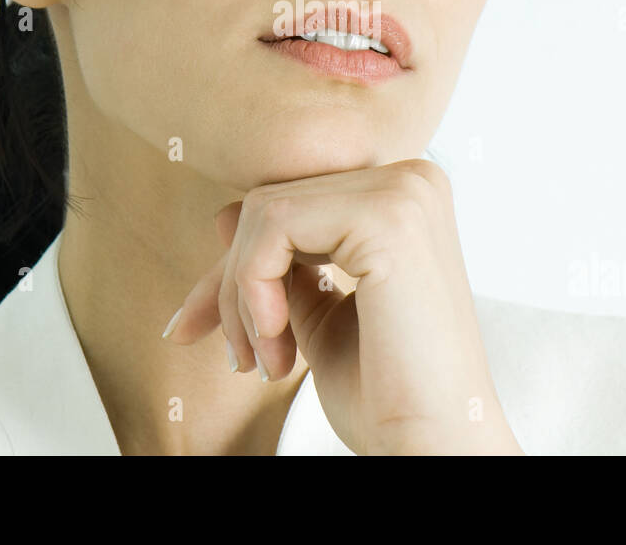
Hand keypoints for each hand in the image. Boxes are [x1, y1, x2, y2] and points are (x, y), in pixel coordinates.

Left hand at [164, 158, 522, 454]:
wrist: (430, 445)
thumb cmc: (387, 395)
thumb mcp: (317, 315)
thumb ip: (282, 263)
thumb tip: (223, 214)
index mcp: (405, 198)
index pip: (291, 206)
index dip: (238, 267)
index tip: (194, 327)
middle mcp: (412, 179)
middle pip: (273, 202)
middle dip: (232, 284)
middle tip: (240, 359)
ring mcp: (403, 191)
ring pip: (265, 212)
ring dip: (243, 295)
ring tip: (266, 361)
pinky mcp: (385, 215)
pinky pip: (274, 226)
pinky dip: (254, 289)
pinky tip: (277, 345)